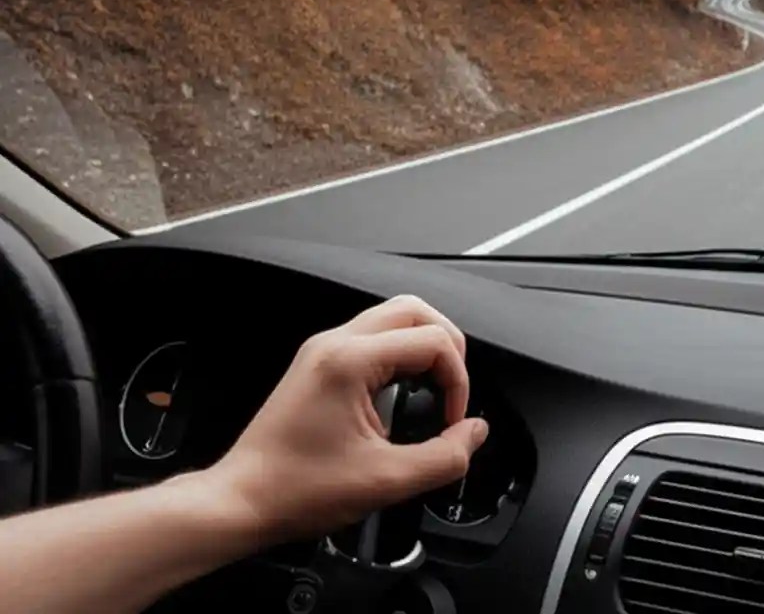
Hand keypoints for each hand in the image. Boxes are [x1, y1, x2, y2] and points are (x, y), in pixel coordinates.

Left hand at [204, 295, 487, 541]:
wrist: (242, 501)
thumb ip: (445, 457)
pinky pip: (373, 340)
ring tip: (432, 392)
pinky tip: (401, 398)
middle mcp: (334, 344)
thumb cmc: (296, 490)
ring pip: (393, 319)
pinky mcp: (319, 365)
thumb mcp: (387, 482)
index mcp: (350, 361)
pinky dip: (400, 358)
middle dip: (448, 347)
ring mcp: (323, 351)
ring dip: (424, 350)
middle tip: (453, 390)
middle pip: (415, 310)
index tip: (452, 421)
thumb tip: (475, 432)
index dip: (458, 381)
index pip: (433, 341)